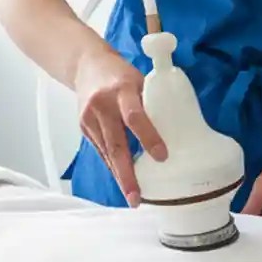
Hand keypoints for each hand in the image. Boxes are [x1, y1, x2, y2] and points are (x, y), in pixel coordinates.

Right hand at [72, 47, 166, 206]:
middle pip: (116, 144)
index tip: (162, 157)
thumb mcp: (139, 80)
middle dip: (127, 174)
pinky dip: (112, 166)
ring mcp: (89, 118)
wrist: (85, 64)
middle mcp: (102, 105)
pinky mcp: (83, 127)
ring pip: (107, 152)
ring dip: (120, 176)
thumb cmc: (120, 74)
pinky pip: (101, 150)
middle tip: (137, 197)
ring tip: (133, 197)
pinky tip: (122, 179)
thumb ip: (152, 103)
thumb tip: (178, 130)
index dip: (149, 137)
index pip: (135, 116)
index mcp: (122, 90)